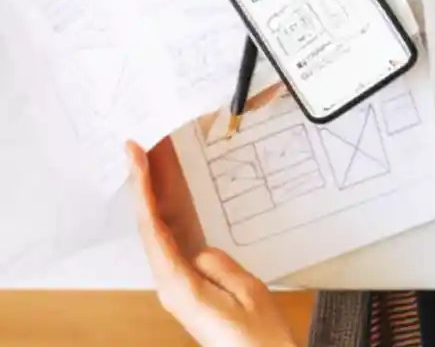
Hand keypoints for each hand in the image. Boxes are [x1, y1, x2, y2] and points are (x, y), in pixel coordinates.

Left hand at [126, 140, 297, 346]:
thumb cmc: (259, 341)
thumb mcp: (247, 295)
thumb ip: (220, 266)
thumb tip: (199, 249)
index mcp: (179, 287)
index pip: (153, 228)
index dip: (142, 189)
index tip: (135, 157)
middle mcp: (171, 286)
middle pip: (151, 226)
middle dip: (144, 184)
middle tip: (142, 147)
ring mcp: (179, 287)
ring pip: (161, 232)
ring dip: (158, 197)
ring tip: (157, 162)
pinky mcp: (191, 287)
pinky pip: (175, 243)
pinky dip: (171, 216)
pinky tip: (173, 198)